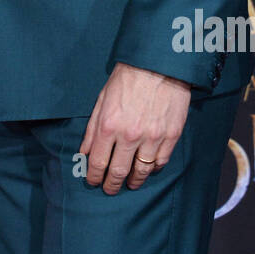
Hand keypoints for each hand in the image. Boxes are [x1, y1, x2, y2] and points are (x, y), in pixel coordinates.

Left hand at [80, 61, 191, 194]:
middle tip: (110, 189)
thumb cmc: (127, 78)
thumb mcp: (102, 99)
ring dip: (134, 181)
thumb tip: (84, 152)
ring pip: (141, 171)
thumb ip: (92, 129)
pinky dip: (153, 169)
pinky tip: (148, 169)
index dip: (93, 176)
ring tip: (130, 184)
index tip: (93, 181)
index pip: (97, 162)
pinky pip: (161, 162)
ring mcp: (152, 137)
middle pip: (118, 172)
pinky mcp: (170, 136)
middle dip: (112, 185)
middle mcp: (129, 135)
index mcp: (108, 125)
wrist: (158, 64)